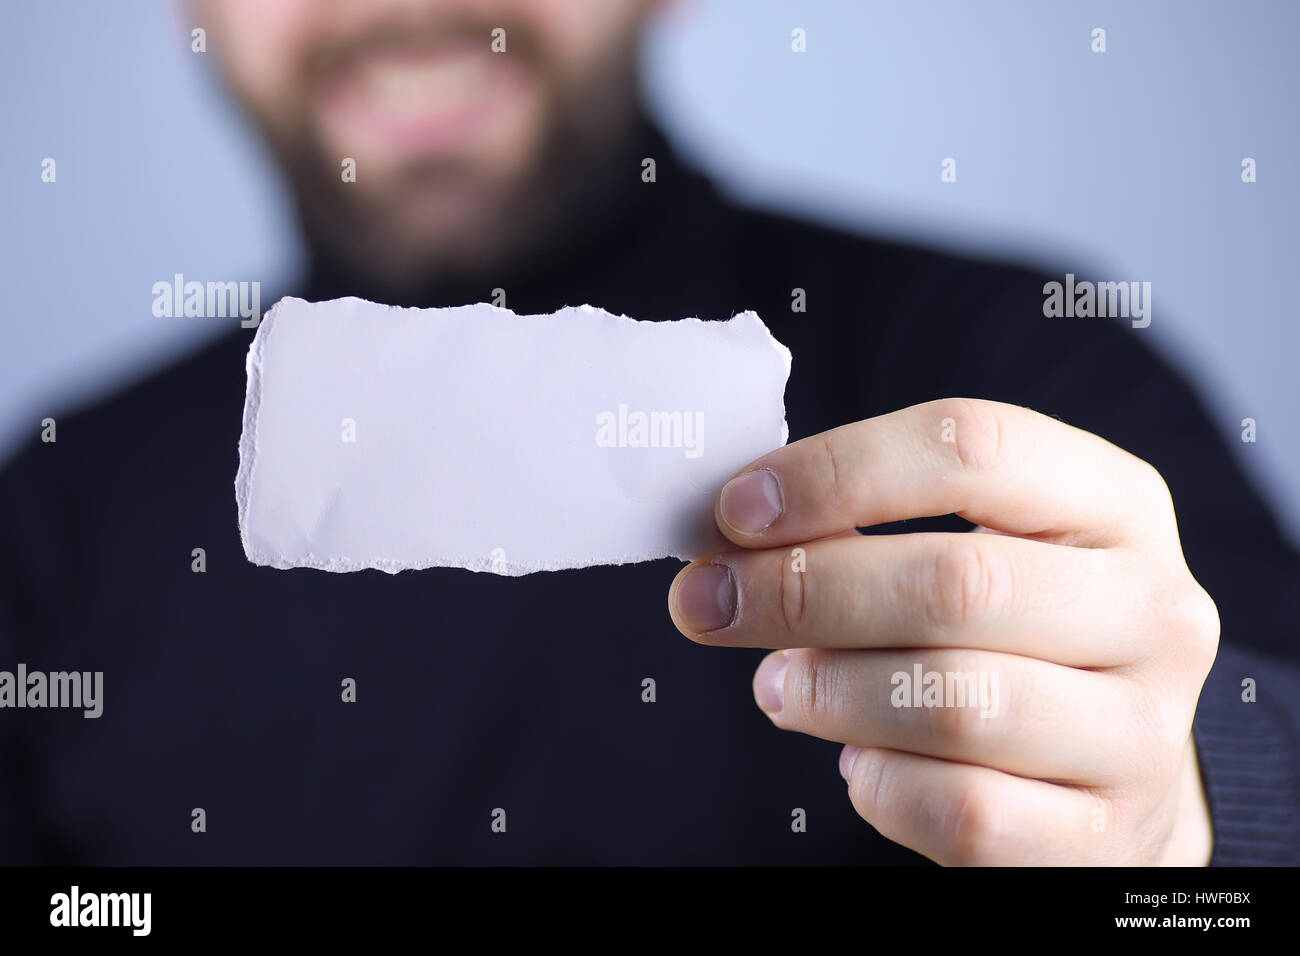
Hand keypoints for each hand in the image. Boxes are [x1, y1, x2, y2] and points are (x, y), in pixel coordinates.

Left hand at [668, 399, 1218, 864]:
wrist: (1114, 768)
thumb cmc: (1015, 631)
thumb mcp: (980, 544)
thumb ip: (868, 525)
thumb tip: (730, 536)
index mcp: (1117, 502)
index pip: (972, 448)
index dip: (836, 472)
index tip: (735, 509)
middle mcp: (1154, 610)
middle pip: (955, 581)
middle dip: (802, 589)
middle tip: (707, 601)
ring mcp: (1143, 732)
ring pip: (952, 705)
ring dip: (829, 691)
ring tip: (778, 684)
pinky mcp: (1105, 835)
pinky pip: (960, 812)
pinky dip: (877, 784)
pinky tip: (859, 760)